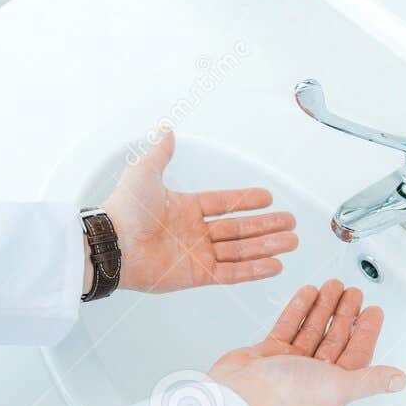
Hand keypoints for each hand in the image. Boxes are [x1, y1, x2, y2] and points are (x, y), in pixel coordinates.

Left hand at [100, 130, 296, 292]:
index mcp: (184, 208)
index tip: (267, 198)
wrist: (114, 243)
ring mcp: (197, 254)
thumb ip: (160, 152)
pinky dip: (254, 270)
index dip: (246, 201)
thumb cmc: (124, 209)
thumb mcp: (144, 171)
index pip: (223, 204)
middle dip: (266, 226)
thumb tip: (166, 130)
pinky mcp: (197, 275)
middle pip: (239, 229)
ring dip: (267, 246)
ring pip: (241, 250)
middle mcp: (193, 232)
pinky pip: (231, 273)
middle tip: (290, 223)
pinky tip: (274, 265)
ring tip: (291, 242)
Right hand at [209, 280, 405, 405]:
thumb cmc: (288, 394)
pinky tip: (308, 294)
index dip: (367, 331)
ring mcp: (290, 363)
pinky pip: (288, 326)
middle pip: (335, 337)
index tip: (374, 311)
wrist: (242, 392)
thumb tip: (400, 380)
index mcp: (334, 384)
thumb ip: (371, 379)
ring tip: (332, 285)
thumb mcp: (340, 386)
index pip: (357, 353)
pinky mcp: (269, 353)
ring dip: (324, 307)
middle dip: (346, 313)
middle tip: (353, 292)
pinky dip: (299, 309)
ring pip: (312, 329)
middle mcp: (313, 374)